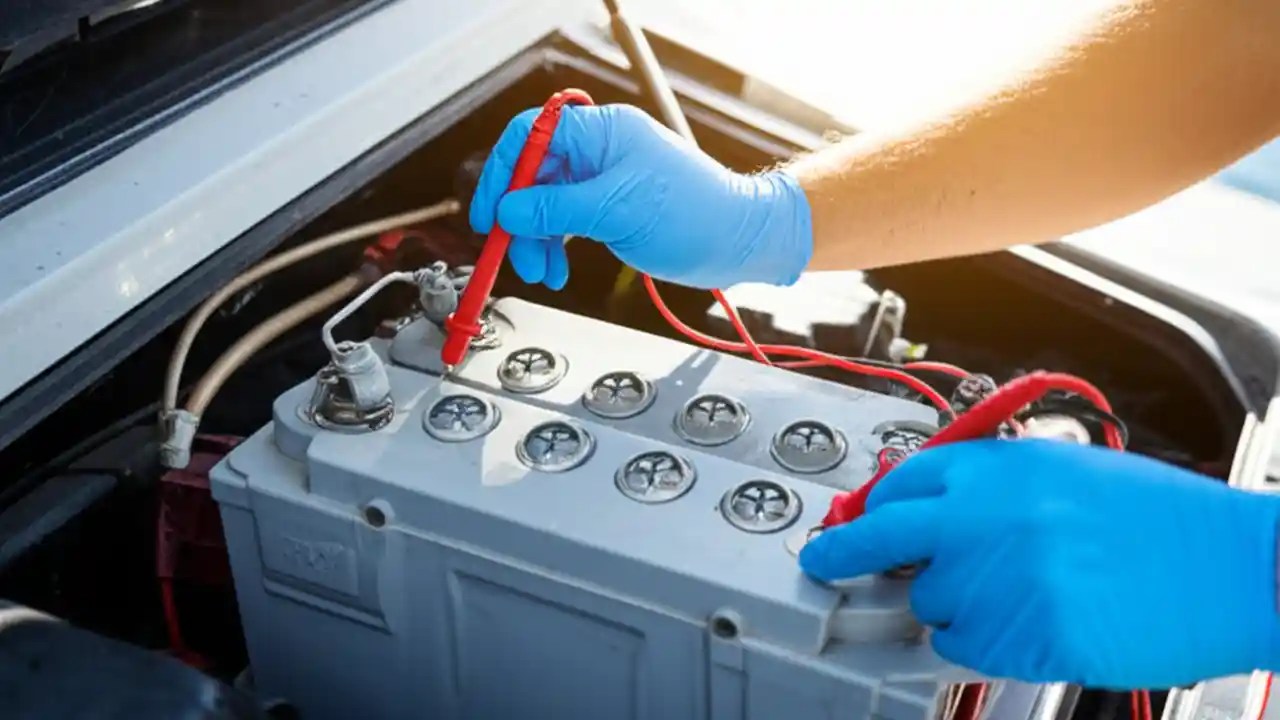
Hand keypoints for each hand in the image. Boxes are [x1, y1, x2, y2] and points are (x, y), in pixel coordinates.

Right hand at [469, 104, 812, 289]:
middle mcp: (598, 148)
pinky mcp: (609, 206)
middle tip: (513, 255)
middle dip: (520, 220)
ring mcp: (602, 178)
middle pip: (533, 176)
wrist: (739, 240)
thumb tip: (508, 210)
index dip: (501, 174)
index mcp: (600, 131)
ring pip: (546, 204)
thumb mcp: (615, 211)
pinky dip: (555, 245)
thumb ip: (555, 210)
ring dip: (536, 240)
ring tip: (542, 272)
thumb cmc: (695, 214)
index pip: (530, 137)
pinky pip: (565, 221)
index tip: (488, 214)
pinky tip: (557, 269)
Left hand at [799, 439, 1279, 689]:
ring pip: (929, 600)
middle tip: (819, 561)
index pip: (904, 481)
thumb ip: (994, 488)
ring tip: (1022, 594)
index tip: (856, 518)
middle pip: (882, 535)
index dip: (877, 505)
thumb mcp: (1067, 473)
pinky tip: (1029, 625)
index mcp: (1002, 467)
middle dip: (841, 550)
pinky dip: (978, 644)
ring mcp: (1001, 578)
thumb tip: (934, 511)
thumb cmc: (1161, 521)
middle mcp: (988, 516)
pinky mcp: (1022, 635)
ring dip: (952, 604)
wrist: (1233, 566)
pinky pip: (961, 646)